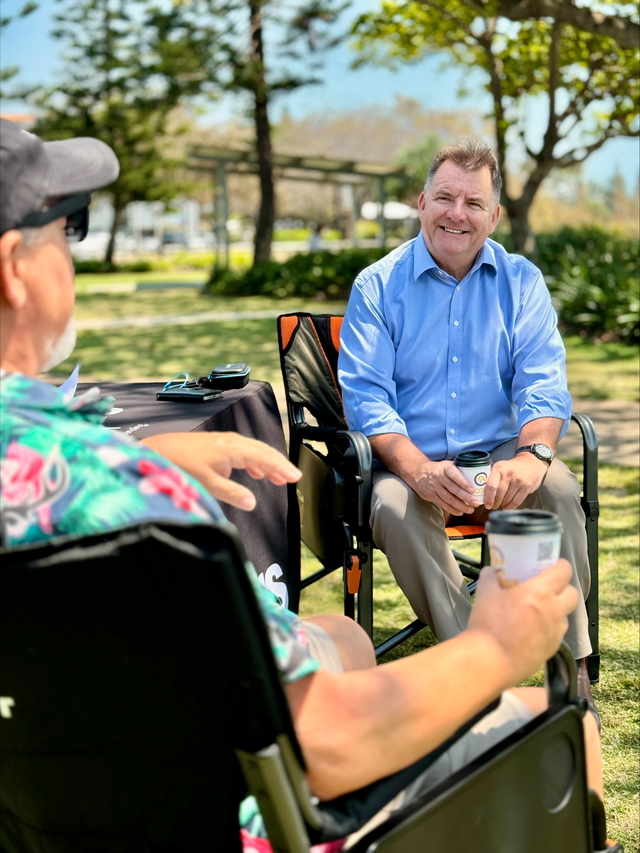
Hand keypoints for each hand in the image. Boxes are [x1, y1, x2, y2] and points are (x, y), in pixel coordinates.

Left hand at [141, 431, 300, 509]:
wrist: (157, 450)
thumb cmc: (179, 464)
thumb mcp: (206, 483)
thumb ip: (231, 493)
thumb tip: (252, 502)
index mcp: (232, 448)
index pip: (264, 457)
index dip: (281, 467)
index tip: (295, 476)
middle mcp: (231, 442)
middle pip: (262, 451)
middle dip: (278, 464)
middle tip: (292, 477)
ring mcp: (224, 442)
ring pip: (253, 451)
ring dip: (267, 464)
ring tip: (277, 478)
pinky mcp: (218, 446)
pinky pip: (243, 452)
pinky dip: (254, 462)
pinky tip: (255, 472)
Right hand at [412, 459, 480, 514]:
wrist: (418, 472)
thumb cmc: (438, 469)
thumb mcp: (446, 464)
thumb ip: (459, 469)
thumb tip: (476, 476)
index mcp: (444, 468)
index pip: (454, 475)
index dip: (463, 483)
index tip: (472, 490)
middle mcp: (438, 477)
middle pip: (453, 489)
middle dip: (466, 497)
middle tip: (475, 502)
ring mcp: (434, 488)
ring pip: (448, 499)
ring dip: (460, 505)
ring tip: (470, 509)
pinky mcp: (431, 496)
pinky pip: (443, 504)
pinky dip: (452, 509)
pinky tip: (460, 512)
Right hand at [468, 560, 578, 684]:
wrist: (491, 661)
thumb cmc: (489, 624)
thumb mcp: (485, 595)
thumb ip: (490, 579)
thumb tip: (490, 571)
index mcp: (541, 592)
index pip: (563, 572)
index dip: (561, 565)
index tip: (555, 564)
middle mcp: (554, 611)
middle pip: (573, 594)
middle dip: (564, 588)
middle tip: (549, 588)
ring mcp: (555, 633)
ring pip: (566, 616)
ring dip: (558, 611)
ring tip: (540, 611)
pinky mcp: (551, 650)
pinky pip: (556, 634)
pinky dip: (549, 629)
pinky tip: (533, 631)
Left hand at [483, 453, 547, 509]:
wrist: (532, 463)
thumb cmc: (512, 467)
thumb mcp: (501, 467)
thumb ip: (492, 477)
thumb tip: (482, 493)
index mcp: (499, 468)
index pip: (491, 486)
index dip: (488, 498)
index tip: (486, 505)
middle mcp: (509, 474)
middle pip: (499, 494)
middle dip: (495, 503)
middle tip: (492, 506)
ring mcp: (519, 481)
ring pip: (507, 499)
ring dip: (502, 504)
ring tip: (500, 505)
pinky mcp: (527, 487)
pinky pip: (516, 501)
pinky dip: (510, 507)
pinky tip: (507, 507)